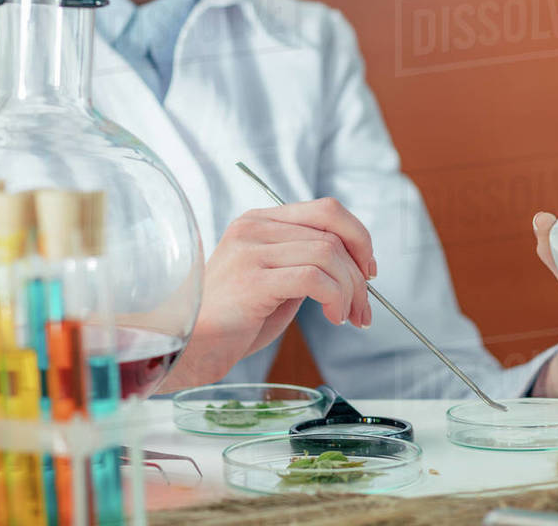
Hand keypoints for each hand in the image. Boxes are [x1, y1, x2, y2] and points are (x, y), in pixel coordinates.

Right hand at [159, 197, 376, 390]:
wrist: (188, 347)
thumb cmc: (234, 320)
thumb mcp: (276, 281)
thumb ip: (305, 262)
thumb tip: (357, 264)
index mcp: (260, 221)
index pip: (326, 210)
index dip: (358, 237)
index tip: (369, 270)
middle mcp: (254, 227)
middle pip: (333, 232)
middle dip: (360, 270)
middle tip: (364, 306)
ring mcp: (250, 251)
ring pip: (328, 254)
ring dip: (351, 290)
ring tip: (348, 317)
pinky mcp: (252, 280)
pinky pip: (314, 278)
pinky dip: (335, 297)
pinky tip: (333, 318)